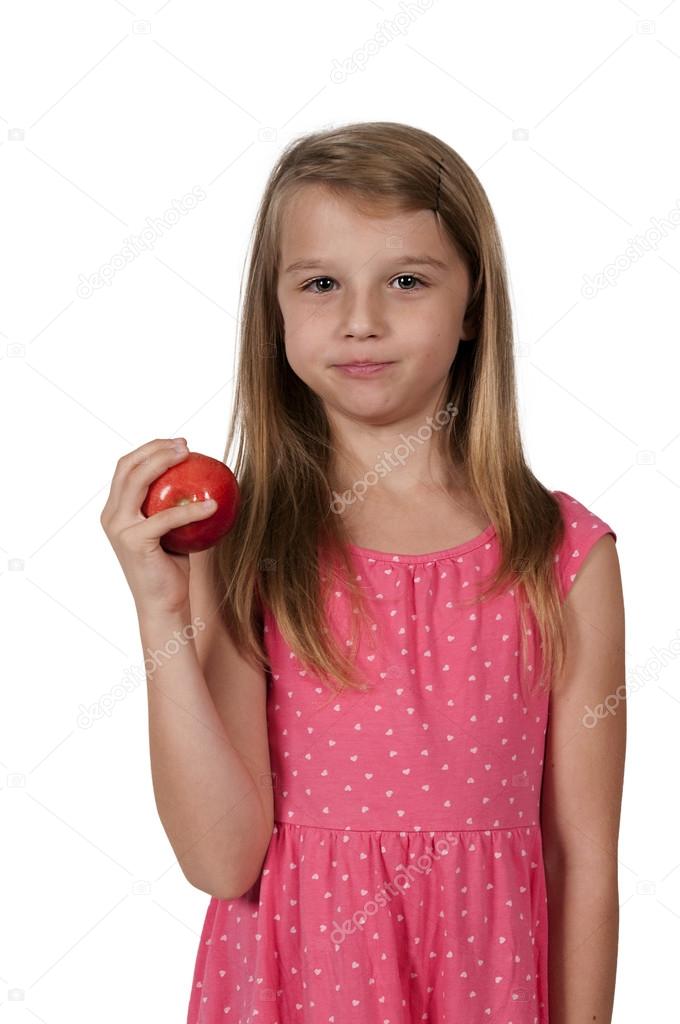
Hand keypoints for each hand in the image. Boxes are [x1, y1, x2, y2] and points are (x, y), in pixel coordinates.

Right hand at [100, 437, 216, 617]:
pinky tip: (214, 505)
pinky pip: (168, 517)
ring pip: (138, 481)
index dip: (150, 448)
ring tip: (191, 456)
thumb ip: (174, 507)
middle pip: (128, 466)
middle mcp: (111, 516)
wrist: (164, 605)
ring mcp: (120, 528)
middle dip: (156, 448)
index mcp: (115, 511)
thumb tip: (203, 480)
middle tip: (186, 445)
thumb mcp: (172, 531)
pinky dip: (192, 509)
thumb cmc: (172, 569)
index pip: (126, 467)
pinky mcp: (135, 541)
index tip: (179, 443)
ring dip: (164, 462)